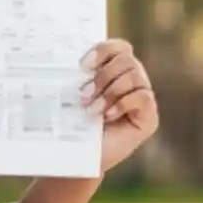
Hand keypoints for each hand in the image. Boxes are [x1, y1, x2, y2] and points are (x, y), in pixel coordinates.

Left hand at [79, 40, 159, 172]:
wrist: (77, 155)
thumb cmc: (70, 122)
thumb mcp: (68, 93)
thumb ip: (72, 73)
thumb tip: (53, 51)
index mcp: (112, 69)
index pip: (118, 47)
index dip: (102, 50)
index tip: (82, 65)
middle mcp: (131, 79)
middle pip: (126, 58)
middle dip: (103, 75)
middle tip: (83, 93)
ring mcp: (142, 97)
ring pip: (134, 76)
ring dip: (109, 92)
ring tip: (91, 109)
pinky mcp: (149, 117)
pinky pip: (143, 97)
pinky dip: (122, 103)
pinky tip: (108, 116)